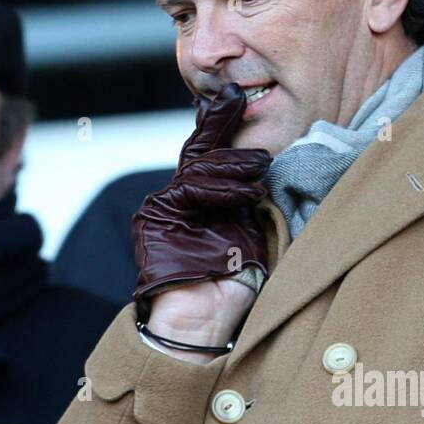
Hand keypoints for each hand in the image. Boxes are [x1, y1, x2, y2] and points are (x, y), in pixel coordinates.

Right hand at [132, 82, 271, 339]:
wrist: (201, 326)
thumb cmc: (231, 290)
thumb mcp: (250, 235)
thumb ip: (249, 205)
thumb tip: (266, 176)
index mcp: (197, 204)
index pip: (208, 157)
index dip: (220, 126)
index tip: (236, 97)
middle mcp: (177, 202)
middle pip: (199, 155)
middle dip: (221, 128)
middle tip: (242, 105)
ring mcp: (164, 209)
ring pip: (197, 169)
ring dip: (232, 164)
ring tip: (260, 165)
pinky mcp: (157, 218)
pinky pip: (191, 190)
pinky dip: (221, 189)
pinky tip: (245, 191)